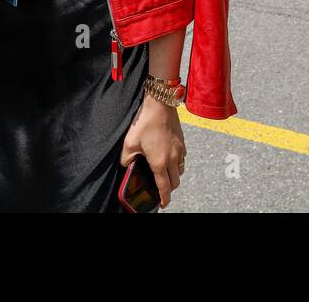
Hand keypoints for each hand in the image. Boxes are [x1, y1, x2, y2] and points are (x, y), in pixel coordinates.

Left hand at [119, 94, 185, 208]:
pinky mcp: (182, 142)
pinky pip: (182, 159)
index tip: (164, 204)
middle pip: (175, 182)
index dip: (165, 198)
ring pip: (180, 171)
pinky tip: (169, 158)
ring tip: (165, 174)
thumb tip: (126, 165)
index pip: (164, 187)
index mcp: (159, 162)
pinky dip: (177, 164)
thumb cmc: (145, 122)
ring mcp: (180, 151)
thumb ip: (126, 158)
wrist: (160, 104)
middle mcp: (172, 159)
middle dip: (169, 189)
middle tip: (162, 190)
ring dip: (174, 176)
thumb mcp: (129, 142)